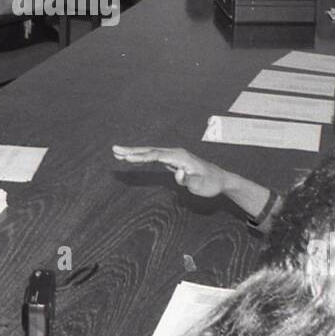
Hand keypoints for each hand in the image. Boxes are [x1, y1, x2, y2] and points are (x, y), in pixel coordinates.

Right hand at [112, 146, 227, 197]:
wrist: (220, 179)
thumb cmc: (210, 184)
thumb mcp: (200, 185)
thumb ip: (187, 179)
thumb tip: (177, 172)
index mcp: (180, 157)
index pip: (156, 156)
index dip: (141, 157)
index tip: (127, 159)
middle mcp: (175, 153)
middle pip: (150, 150)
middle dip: (131, 151)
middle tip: (114, 150)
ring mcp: (173, 155)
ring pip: (150, 152)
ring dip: (134, 152)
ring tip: (117, 152)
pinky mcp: (172, 160)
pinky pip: (153, 157)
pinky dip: (142, 157)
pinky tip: (133, 158)